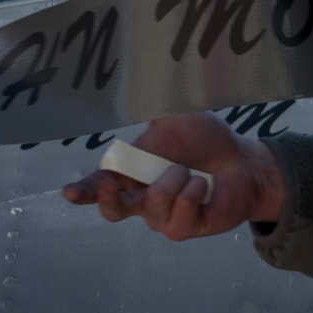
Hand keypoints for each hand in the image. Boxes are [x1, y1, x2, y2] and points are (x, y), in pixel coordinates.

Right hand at [62, 111, 287, 240]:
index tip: (70, 192)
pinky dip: (190, 194)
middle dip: (109, 199)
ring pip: (152, 206)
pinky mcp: (186, 228)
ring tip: (188, 170)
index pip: (98, 186)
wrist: (242, 162)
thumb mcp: (175, 117)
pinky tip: (201, 184)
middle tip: (115, 183)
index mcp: (131, 173)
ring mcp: (163, 217)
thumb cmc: (205, 141)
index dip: (82, 192)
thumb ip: (153, 106)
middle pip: (112, 210)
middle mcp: (143, 199)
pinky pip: (178, 218)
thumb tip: (136, 84)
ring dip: (171, 182)